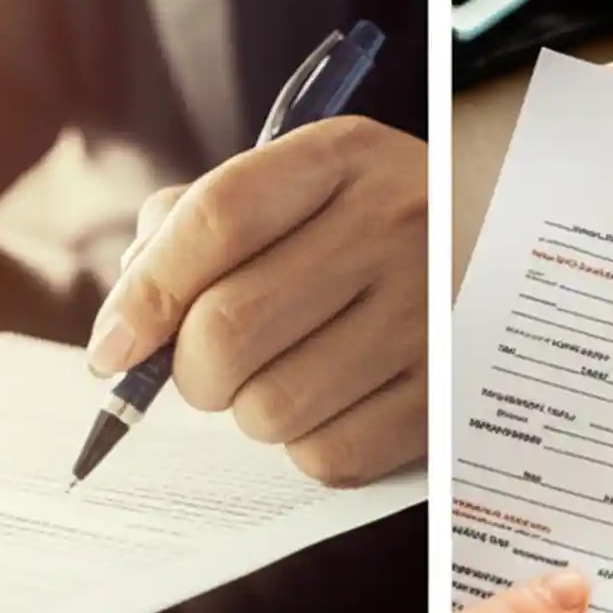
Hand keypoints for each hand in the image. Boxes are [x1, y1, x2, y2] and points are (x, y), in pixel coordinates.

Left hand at [87, 116, 426, 485]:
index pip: (218, 218)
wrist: (499, 251)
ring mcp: (431, 312)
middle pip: (229, 326)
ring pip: (272, 406)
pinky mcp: (448, 393)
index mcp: (343, 157)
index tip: (113, 349)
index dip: (147, 292)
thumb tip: (126, 328)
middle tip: (203, 370)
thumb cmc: (363, 227)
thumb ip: (195, 228)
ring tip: (284, 378)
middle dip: (188, 371)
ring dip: (250, 410)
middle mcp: (396, 225)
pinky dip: (308, 447)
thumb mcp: (297, 187)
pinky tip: (334, 406)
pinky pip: (331, 455)